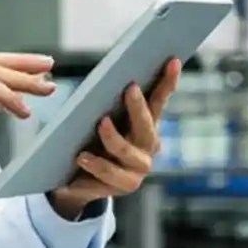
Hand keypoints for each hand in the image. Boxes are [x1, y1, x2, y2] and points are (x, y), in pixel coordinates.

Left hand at [47, 57, 181, 218]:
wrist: (74, 179)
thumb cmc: (88, 139)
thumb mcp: (94, 116)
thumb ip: (104, 101)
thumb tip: (108, 75)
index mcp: (146, 125)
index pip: (159, 101)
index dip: (168, 82)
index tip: (172, 60)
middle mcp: (147, 147)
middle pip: (146, 127)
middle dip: (139, 107)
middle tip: (129, 88)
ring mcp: (136, 170)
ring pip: (127, 153)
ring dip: (114, 138)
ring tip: (101, 123)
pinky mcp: (120, 188)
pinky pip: (108, 176)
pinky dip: (96, 165)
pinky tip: (82, 156)